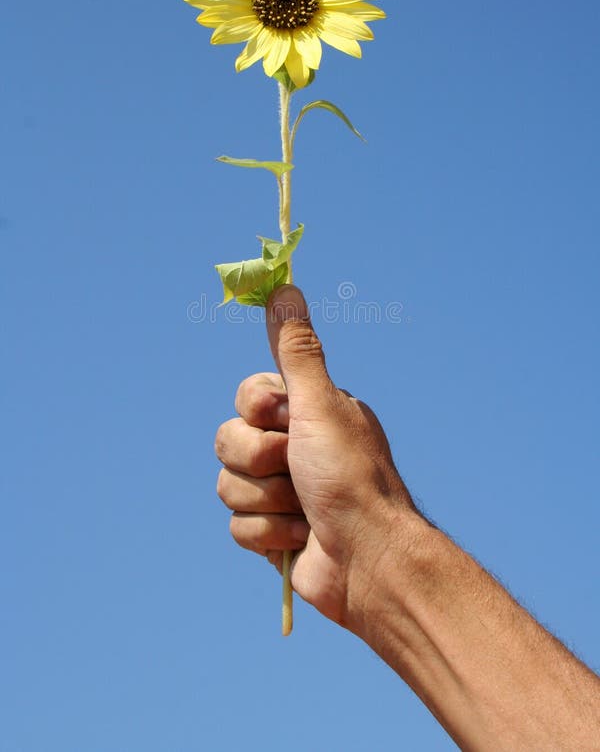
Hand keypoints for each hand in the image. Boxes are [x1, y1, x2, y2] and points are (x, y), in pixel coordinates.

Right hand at [215, 284, 419, 628]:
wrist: (368, 560)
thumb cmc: (351, 476)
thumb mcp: (321, 404)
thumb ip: (296, 350)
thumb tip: (285, 286)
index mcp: (306, 413)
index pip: (248, 397)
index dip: (259, 411)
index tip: (286, 420)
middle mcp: (292, 447)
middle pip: (228, 440)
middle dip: (260, 461)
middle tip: (297, 470)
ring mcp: (280, 491)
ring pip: (227, 485)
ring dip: (267, 501)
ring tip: (305, 511)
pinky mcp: (272, 532)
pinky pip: (238, 526)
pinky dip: (270, 535)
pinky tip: (302, 539)